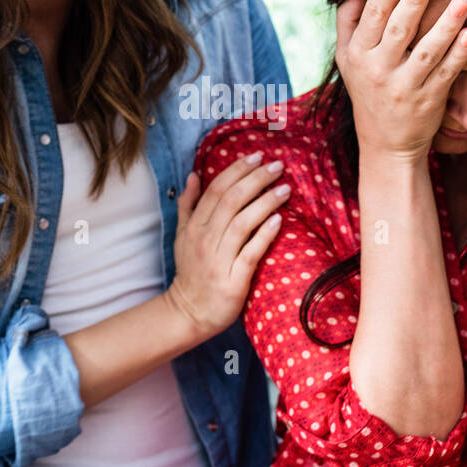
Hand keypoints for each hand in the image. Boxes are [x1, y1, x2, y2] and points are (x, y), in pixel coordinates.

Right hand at [166, 152, 288, 337]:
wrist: (190, 311)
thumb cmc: (191, 271)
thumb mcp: (182, 235)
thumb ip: (188, 205)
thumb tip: (194, 175)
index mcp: (194, 226)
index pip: (216, 190)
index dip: (236, 170)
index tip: (257, 155)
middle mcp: (205, 239)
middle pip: (231, 201)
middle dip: (255, 179)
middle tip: (277, 165)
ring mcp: (219, 259)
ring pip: (242, 223)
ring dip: (265, 202)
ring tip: (285, 188)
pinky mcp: (233, 279)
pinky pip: (250, 252)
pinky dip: (264, 234)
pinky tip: (279, 220)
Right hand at [335, 0, 466, 162]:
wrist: (385, 145)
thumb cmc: (368, 91)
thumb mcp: (347, 58)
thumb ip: (348, 19)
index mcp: (357, 53)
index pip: (373, 13)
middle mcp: (377, 70)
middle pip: (398, 28)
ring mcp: (404, 87)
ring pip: (427, 51)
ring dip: (445, 25)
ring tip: (463, 1)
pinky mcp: (428, 102)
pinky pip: (446, 74)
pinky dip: (460, 55)